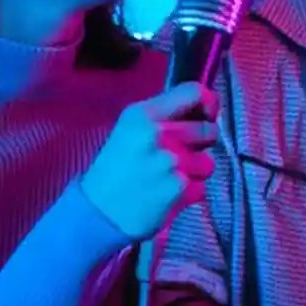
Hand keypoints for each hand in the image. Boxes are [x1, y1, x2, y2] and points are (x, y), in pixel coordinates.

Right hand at [80, 82, 218, 238]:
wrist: (97, 213)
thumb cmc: (114, 169)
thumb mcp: (129, 130)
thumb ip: (162, 117)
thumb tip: (202, 111)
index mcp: (144, 115)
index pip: (193, 92)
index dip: (208, 102)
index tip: (207, 114)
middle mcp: (161, 134)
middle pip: (208, 130)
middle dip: (201, 143)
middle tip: (180, 154)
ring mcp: (173, 163)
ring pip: (208, 162)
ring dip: (195, 171)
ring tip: (171, 177)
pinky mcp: (181, 189)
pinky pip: (201, 187)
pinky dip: (189, 193)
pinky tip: (167, 195)